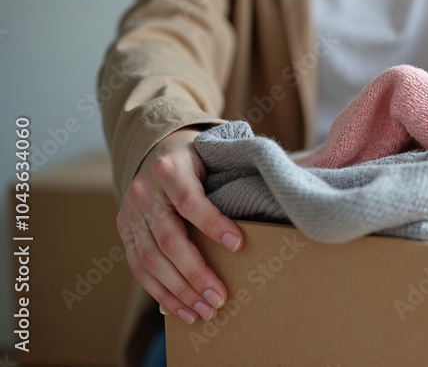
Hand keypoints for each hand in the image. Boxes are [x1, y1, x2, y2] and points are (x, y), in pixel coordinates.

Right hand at [116, 127, 243, 323]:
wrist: (158, 151)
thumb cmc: (198, 161)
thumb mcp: (213, 159)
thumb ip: (229, 182)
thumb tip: (268, 213)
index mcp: (170, 170)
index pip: (191, 201)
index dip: (213, 224)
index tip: (238, 245)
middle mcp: (145, 191)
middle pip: (169, 239)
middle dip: (195, 274)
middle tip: (220, 298)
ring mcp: (131, 212)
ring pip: (151, 260)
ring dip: (180, 291)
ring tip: (204, 312)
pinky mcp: (125, 230)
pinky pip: (139, 268)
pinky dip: (161, 292)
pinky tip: (182, 309)